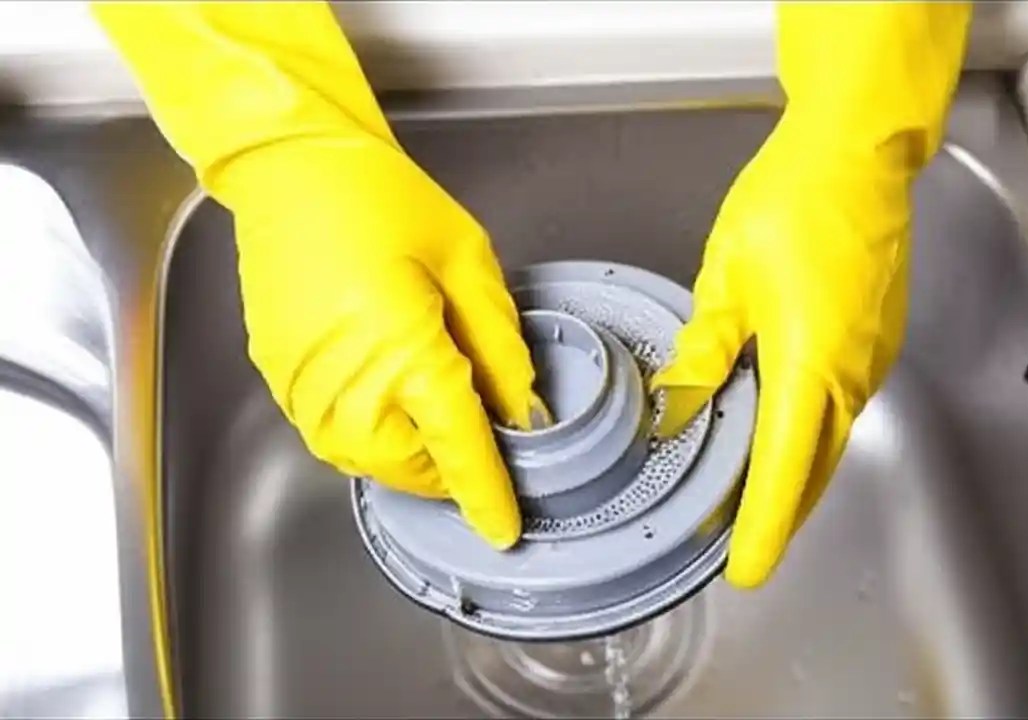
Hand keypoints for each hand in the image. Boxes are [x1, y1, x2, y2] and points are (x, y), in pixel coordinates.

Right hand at [92, 2, 541, 548]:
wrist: (293, 172)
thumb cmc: (383, 201)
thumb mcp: (469, 264)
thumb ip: (500, 348)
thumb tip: (521, 411)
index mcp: (404, 349)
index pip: (459, 448)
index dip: (487, 495)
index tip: (504, 531)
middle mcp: (345, 383)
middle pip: (412, 469)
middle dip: (450, 465)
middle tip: (475, 422)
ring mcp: (302, 388)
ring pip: (367, 464)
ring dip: (409, 454)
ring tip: (431, 405)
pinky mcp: (276, 380)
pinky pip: (331, 436)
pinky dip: (370, 432)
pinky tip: (386, 388)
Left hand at [651, 0, 968, 589]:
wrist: (859, 153)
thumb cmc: (795, 199)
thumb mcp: (726, 276)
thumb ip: (704, 351)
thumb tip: (679, 404)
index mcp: (809, 361)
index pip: (784, 470)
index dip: (764, 528)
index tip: (745, 569)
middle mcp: (851, 372)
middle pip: (816, 470)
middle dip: (779, 515)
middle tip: (739, 545)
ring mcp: (872, 359)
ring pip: (832, 441)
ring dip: (797, 476)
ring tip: (752, 498)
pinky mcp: (877, 342)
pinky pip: (842, 408)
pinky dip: (812, 434)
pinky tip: (780, 431)